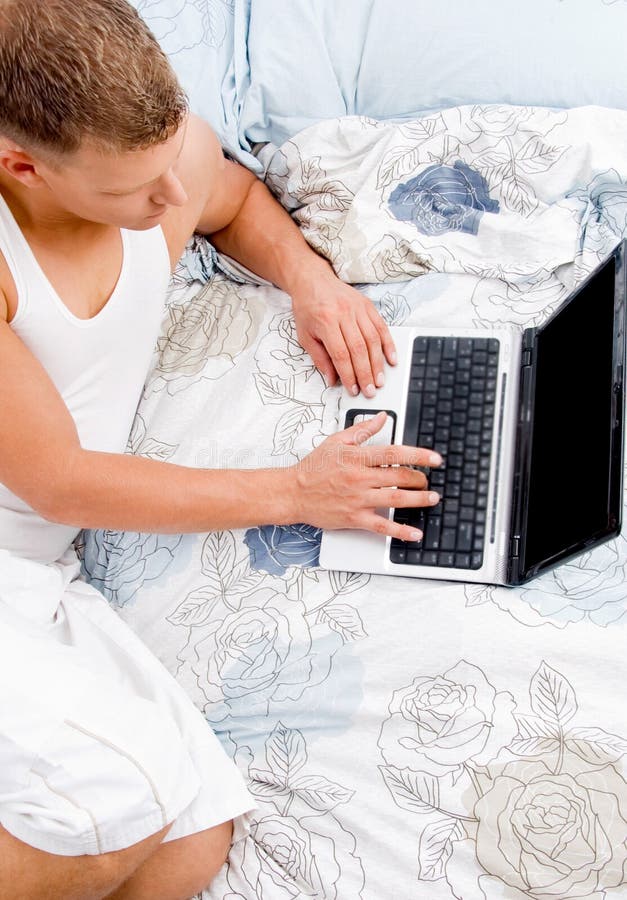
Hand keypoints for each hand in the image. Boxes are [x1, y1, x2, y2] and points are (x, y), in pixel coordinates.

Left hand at [290, 270, 396, 397]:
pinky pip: (381, 327)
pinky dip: (388, 344)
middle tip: (370, 391)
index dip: (348, 374)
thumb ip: (319, 358)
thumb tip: (333, 380)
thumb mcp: (305, 335)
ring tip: (380, 380)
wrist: (313, 280)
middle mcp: (344, 314)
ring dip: (378, 363)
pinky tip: (391, 359)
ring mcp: (358, 309)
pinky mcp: (368, 306)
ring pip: (373, 340)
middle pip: (359, 349)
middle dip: (366, 373)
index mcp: (326, 322)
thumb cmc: (307, 309)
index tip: (353, 389)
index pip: (340, 354)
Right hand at [290, 412, 440, 540]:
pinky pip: (382, 526)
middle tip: (429, 480)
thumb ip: (362, 430)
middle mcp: (360, 478)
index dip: (418, 455)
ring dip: (418, 499)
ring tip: (431, 498)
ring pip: (395, 498)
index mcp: (357, 457)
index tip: (435, 459)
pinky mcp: (354, 518)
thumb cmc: (313, 468)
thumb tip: (382, 418)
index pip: (394, 453)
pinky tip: (414, 533)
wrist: (293, 493)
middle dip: (420, 479)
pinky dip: (400, 531)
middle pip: (399, 476)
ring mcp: (358, 499)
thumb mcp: (336, 442)